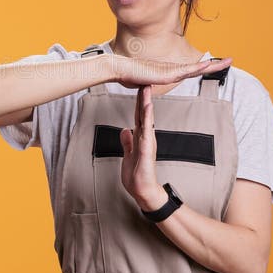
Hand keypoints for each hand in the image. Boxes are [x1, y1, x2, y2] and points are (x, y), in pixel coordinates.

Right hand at [113, 54, 231, 89]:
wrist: (121, 69)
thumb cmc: (130, 75)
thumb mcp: (146, 82)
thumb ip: (151, 83)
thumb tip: (148, 85)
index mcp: (171, 72)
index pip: (193, 69)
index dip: (205, 66)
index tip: (216, 63)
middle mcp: (174, 69)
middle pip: (199, 66)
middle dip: (216, 64)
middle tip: (230, 60)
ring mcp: (171, 70)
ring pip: (197, 67)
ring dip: (212, 65)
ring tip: (227, 61)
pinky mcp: (167, 73)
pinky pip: (186, 70)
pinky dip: (198, 67)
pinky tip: (207, 64)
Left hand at [120, 85, 166, 210]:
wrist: (143, 191)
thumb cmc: (137, 175)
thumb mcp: (128, 155)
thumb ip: (128, 142)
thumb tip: (125, 130)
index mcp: (141, 138)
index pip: (138, 116)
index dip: (138, 102)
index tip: (139, 88)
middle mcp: (146, 138)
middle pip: (144, 115)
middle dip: (143, 98)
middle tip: (145, 81)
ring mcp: (147, 144)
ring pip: (147, 121)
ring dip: (146, 106)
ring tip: (146, 92)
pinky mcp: (146, 152)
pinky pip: (147, 134)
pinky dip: (147, 122)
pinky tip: (147, 113)